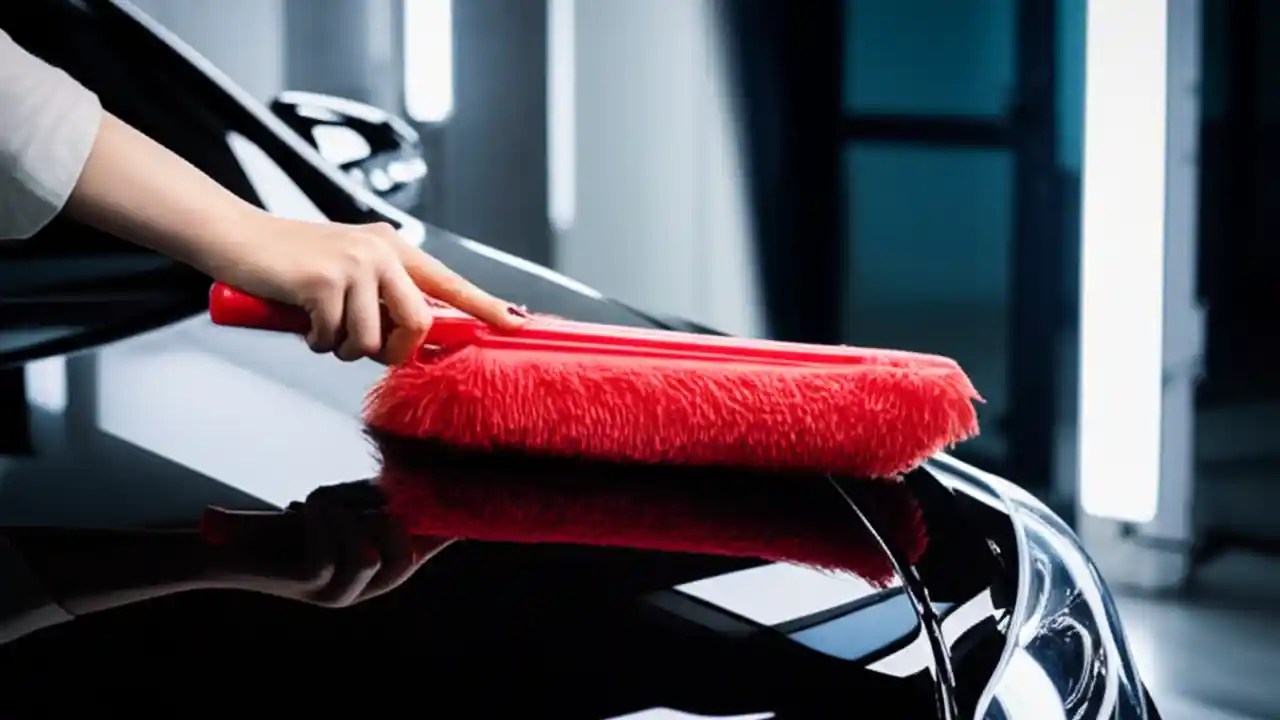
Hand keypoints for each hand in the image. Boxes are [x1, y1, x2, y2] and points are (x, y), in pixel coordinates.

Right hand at [63, 112, 526, 364]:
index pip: (450, 283)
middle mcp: (382, 252)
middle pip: (416, 325)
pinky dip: (314, 340)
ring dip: (341, 347)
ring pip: (371, 340)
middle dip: (391, 350)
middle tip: (361, 346)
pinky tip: (299, 318)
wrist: (238, 239)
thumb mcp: (349, 273)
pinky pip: (334, 338)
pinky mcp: (325, 280)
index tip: (516, 323)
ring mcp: (355, 263)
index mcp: (394, 250)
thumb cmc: (292, 264)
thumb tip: (411, 343)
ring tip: (319, 323)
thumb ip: (382, 299)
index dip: (485, 306)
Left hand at [200, 481, 451, 607]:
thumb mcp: (337, 510)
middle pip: (402, 563)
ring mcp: (330, 593)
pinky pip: (326, 557)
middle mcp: (356, 589)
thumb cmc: (283, 527)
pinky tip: (306, 508)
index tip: (464, 508)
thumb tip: (415, 478)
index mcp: (371, 571)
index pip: (418, 553)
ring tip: (321, 501)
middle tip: (371, 498)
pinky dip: (322, 523)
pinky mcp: (303, 585)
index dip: (442, 532)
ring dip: (346, 518)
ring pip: (365, 559)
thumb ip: (374, 502)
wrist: (225, 547)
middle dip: (394, 523)